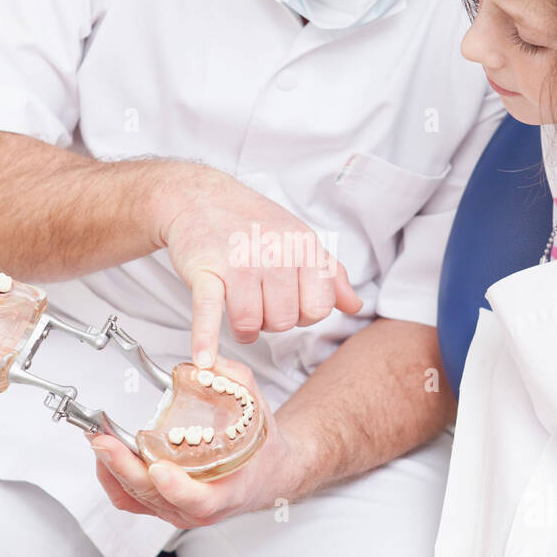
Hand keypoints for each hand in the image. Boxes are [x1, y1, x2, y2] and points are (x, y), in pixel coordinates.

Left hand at [88, 356, 302, 530]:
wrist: (265, 476)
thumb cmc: (259, 452)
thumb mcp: (256, 411)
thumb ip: (234, 383)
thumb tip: (205, 360)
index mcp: (226, 491)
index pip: (198, 499)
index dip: (176, 488)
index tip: (159, 469)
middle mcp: (198, 507)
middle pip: (153, 496)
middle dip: (124, 468)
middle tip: (105, 441)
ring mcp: (176, 510)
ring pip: (135, 498)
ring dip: (112, 469)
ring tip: (97, 438)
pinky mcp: (160, 505)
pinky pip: (128, 499)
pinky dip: (111, 478)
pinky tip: (103, 453)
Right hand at [154, 163, 361, 366]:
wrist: (201, 198)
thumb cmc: (251, 222)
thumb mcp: (300, 240)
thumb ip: (330, 275)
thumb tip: (355, 305)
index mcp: (302, 247)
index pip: (318, 309)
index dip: (302, 315)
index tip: (287, 303)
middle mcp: (275, 254)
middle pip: (284, 322)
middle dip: (269, 320)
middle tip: (257, 302)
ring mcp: (239, 263)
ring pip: (250, 325)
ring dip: (242, 328)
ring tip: (236, 310)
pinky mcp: (206, 271)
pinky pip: (209, 312)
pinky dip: (205, 339)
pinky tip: (204, 358)